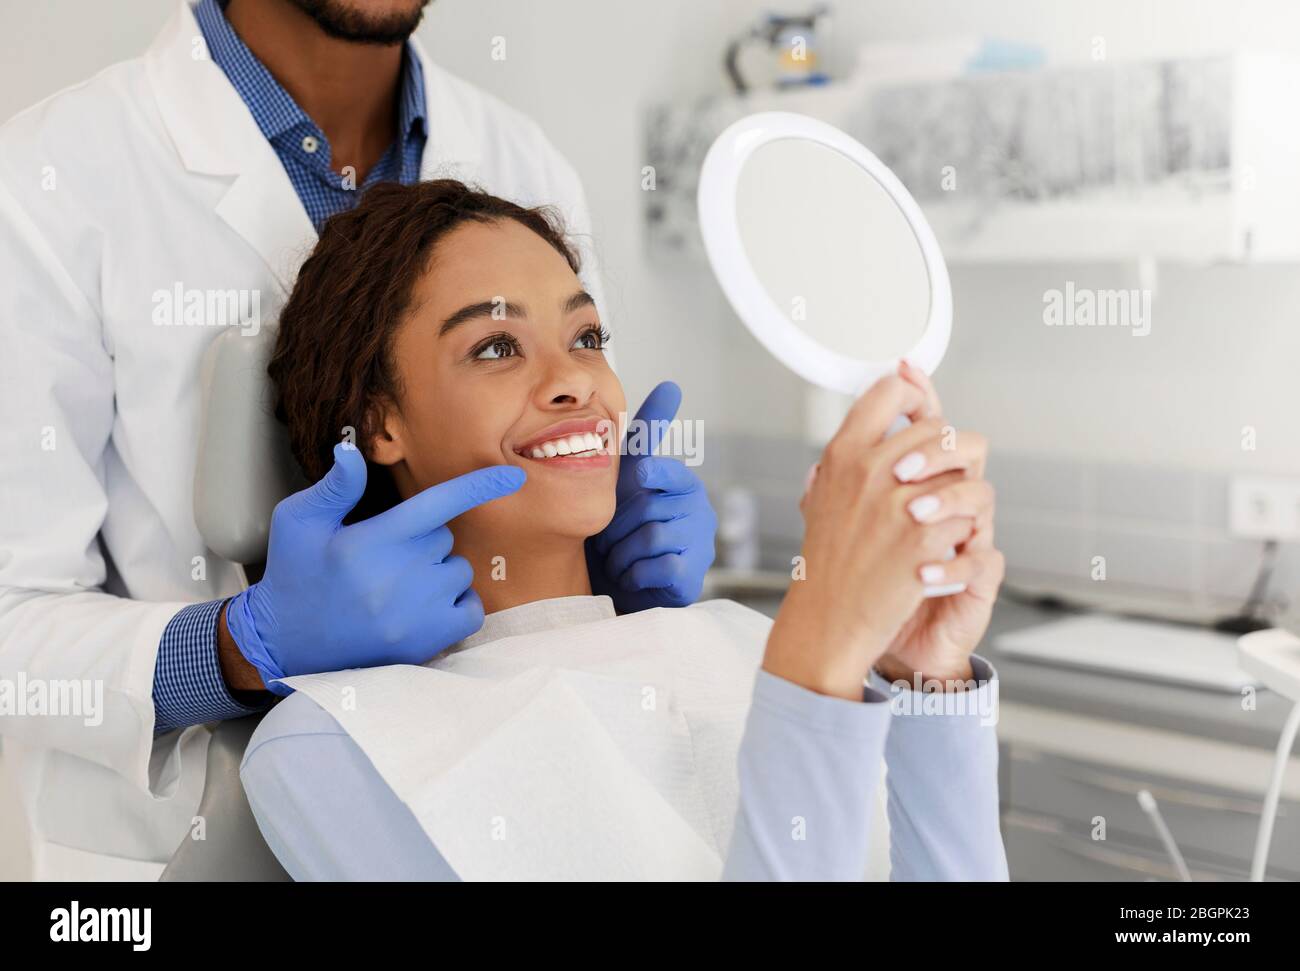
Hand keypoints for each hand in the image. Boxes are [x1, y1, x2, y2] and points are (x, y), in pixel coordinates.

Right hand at [222, 442, 524, 694]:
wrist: (284, 645)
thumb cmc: (294, 575)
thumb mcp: (298, 521)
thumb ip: (334, 487)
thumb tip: (352, 450)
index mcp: (370, 541)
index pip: (437, 503)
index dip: (478, 486)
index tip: (513, 476)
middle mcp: (398, 578)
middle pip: (444, 537)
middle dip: (423, 539)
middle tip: (382, 558)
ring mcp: (416, 614)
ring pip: (458, 571)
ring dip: (438, 571)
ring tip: (395, 586)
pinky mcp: (427, 643)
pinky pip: (470, 608)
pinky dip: (456, 603)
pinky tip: (422, 606)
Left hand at [586, 381, 716, 612]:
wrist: (623, 583)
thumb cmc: (624, 525)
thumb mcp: (628, 476)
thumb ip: (648, 434)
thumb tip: (673, 385)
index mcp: (681, 482)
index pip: (659, 468)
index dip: (639, 479)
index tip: (635, 483)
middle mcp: (698, 509)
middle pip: (645, 507)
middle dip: (616, 527)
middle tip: (610, 540)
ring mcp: (700, 543)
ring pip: (650, 537)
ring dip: (621, 553)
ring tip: (619, 559)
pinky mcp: (693, 576)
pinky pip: (657, 566)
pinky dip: (634, 574)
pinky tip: (633, 575)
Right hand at [763, 373, 981, 699]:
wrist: (829, 620)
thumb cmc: (825, 564)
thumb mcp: (822, 499)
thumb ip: (843, 459)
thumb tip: (866, 422)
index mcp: (842, 455)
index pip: (889, 391)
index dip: (913, 394)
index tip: (918, 409)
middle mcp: (869, 471)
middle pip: (937, 429)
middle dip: (945, 456)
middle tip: (935, 481)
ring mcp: (898, 503)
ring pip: (960, 472)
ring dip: (957, 494)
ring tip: (940, 516)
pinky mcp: (924, 539)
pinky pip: (966, 515)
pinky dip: (960, 533)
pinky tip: (941, 549)